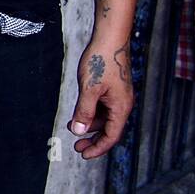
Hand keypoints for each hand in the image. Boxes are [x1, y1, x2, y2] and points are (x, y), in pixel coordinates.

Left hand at [68, 38, 134, 159]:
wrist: (110, 38)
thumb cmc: (100, 61)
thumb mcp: (89, 89)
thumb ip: (84, 111)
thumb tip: (78, 132)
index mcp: (121, 107)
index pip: (111, 136)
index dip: (98, 148)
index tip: (83, 155)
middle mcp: (122, 104)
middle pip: (109, 129)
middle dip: (93, 139)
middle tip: (76, 147)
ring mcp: (118, 96)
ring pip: (104, 117)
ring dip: (89, 124)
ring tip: (72, 127)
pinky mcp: (112, 88)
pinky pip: (103, 106)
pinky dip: (91, 112)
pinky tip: (79, 112)